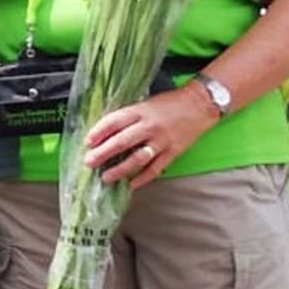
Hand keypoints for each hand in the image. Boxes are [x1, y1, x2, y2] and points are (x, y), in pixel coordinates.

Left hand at [83, 85, 216, 188]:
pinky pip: (155, 168)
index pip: (114, 121)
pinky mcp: (173, 151)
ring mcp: (162, 140)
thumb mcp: (145, 104)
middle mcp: (150, 126)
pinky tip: (130, 184)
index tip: (87, 142)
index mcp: (140, 111)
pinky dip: (142, 178)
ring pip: (137, 158)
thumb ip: (128, 118)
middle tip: (89, 162)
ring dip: (120, 169)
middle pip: (122, 141)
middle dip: (103, 153)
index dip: (99, 132)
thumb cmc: (169, 103)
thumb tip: (105, 133)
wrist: (200, 104)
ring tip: (106, 177)